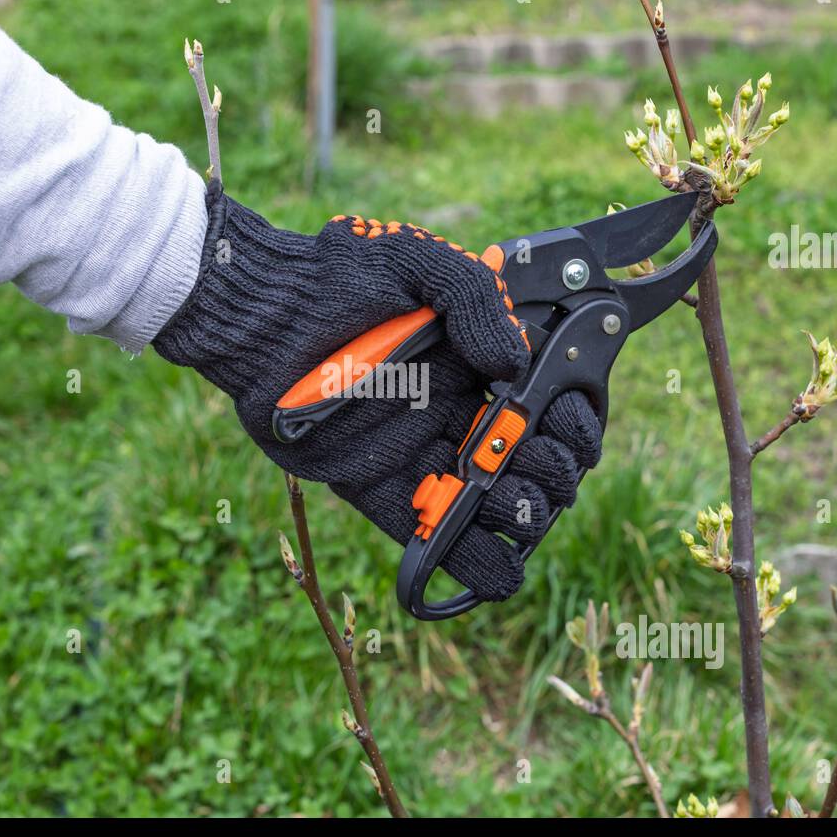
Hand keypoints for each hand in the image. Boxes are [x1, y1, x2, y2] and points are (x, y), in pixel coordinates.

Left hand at [154, 181, 602, 601]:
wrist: (263, 309)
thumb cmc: (340, 274)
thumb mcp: (420, 261)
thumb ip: (478, 300)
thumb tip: (515, 364)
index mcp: (475, 360)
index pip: (544, 399)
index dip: (570, 418)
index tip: (572, 421)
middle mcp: (453, 409)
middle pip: (524, 458)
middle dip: (550, 472)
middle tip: (546, 468)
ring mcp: (415, 449)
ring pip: (484, 499)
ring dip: (516, 516)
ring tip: (520, 513)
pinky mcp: (374, 481)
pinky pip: (424, 527)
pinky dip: (463, 558)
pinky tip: (500, 576)